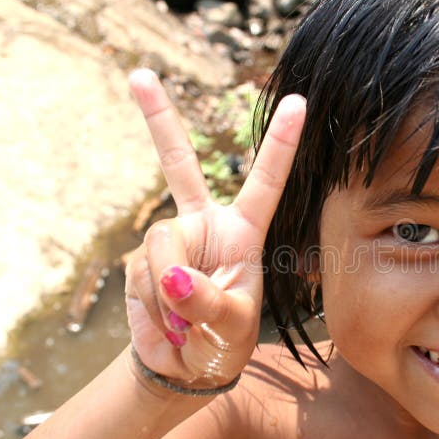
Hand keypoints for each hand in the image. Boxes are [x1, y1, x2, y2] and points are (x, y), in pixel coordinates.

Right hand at [124, 69, 305, 386]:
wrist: (186, 365)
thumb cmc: (224, 341)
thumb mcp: (231, 327)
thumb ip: (208, 302)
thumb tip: (174, 276)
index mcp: (243, 231)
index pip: (265, 182)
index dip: (280, 144)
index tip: (299, 101)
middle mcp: (205, 225)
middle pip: (178, 164)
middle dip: (157, 119)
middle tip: (139, 74)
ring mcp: (170, 241)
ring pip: (161, 247)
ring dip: (172, 293)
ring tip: (188, 323)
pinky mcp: (141, 262)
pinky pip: (144, 277)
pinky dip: (156, 308)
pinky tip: (168, 323)